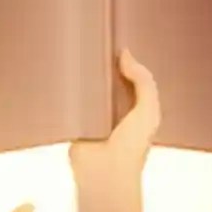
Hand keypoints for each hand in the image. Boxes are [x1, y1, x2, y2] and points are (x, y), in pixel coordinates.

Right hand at [68, 49, 159, 178]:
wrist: (104, 174)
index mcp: (135, 108)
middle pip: (106, 80)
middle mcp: (113, 110)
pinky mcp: (73, 122)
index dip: (125, 60)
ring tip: (75, 50)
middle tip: (93, 39)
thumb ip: (144, 81)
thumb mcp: (149, 110)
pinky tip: (62, 73)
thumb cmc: (132, 146)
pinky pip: (69, 102)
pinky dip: (66, 91)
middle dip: (101, 65)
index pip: (130, 78)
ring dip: (81, 76)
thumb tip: (125, 54)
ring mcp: (92, 116)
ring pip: (86, 88)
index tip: (116, 37)